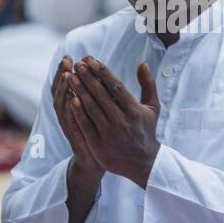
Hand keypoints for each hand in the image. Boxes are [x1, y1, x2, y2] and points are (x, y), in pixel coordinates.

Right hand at [51, 55, 101, 180]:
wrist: (98, 159)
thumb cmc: (99, 132)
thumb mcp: (96, 110)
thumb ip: (94, 92)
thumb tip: (99, 71)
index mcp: (70, 106)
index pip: (63, 84)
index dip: (63, 70)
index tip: (68, 56)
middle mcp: (66, 114)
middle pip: (58, 91)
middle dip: (61, 74)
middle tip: (66, 61)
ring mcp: (68, 125)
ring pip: (61, 105)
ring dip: (64, 89)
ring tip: (68, 75)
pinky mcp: (75, 136)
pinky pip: (69, 121)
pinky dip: (70, 109)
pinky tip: (73, 98)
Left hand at [65, 56, 160, 186]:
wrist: (142, 163)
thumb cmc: (145, 130)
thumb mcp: (152, 107)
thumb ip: (148, 84)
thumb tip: (142, 63)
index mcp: (134, 110)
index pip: (116, 86)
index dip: (102, 71)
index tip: (91, 60)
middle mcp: (122, 121)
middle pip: (101, 95)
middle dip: (88, 77)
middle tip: (78, 64)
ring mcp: (109, 133)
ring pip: (91, 108)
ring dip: (79, 91)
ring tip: (71, 77)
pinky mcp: (98, 144)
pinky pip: (85, 124)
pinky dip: (78, 111)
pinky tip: (71, 98)